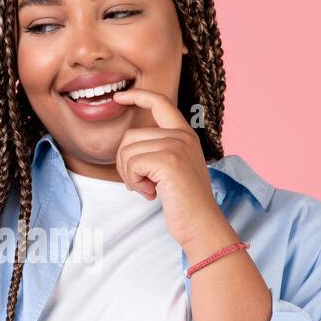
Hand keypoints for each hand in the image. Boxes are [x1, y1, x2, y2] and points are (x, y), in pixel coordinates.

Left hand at [110, 87, 235, 253]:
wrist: (202, 225)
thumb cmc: (184, 202)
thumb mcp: (172, 168)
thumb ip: (157, 151)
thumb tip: (126, 147)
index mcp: (184, 134)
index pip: (160, 102)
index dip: (137, 95)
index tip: (118, 97)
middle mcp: (182, 135)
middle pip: (130, 136)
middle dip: (125, 163)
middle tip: (141, 184)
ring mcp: (177, 146)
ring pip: (127, 151)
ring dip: (129, 176)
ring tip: (148, 190)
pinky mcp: (169, 161)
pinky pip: (132, 165)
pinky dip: (134, 182)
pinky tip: (150, 194)